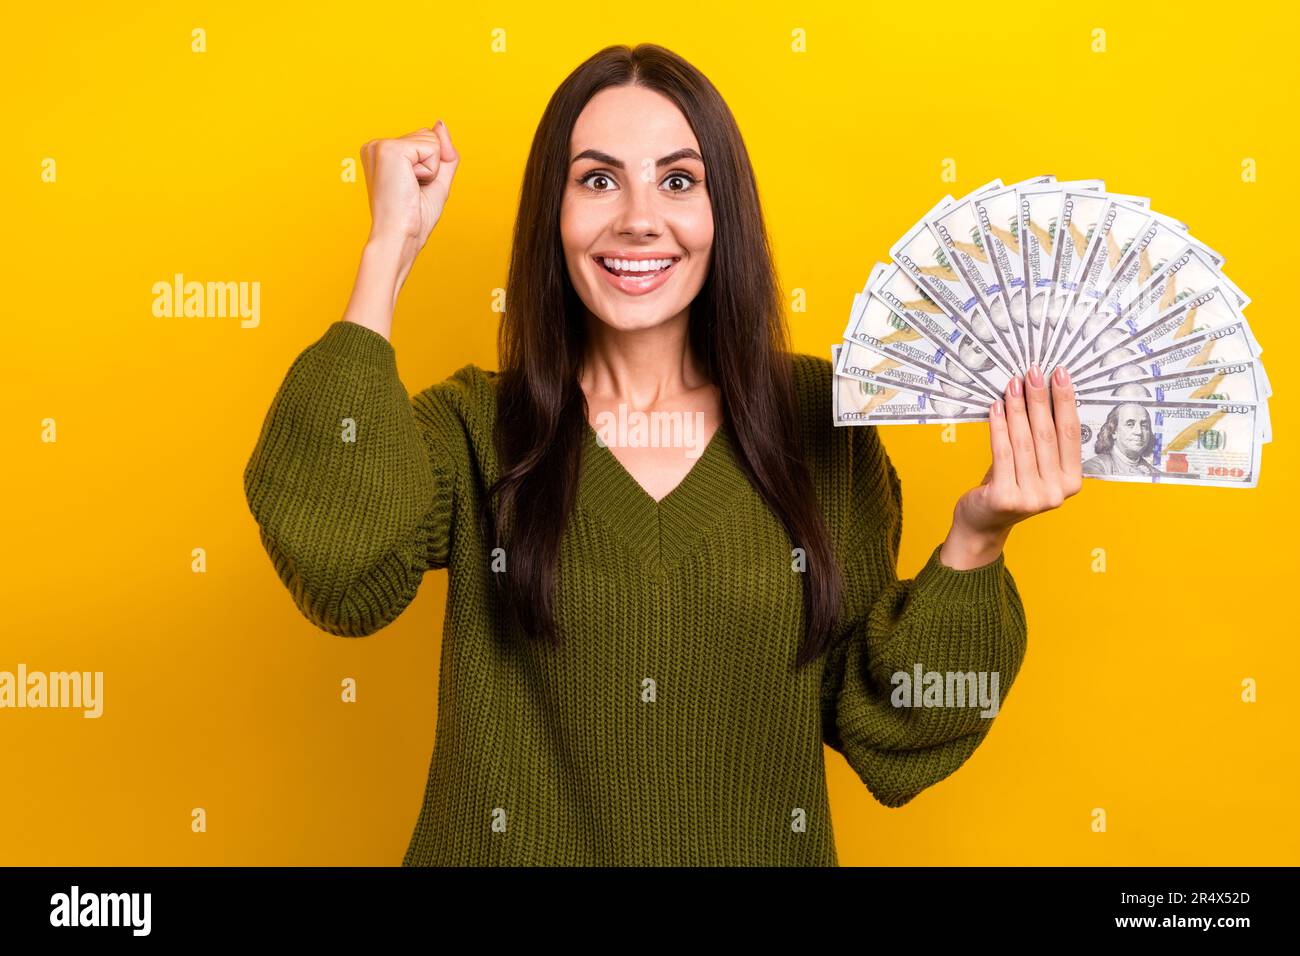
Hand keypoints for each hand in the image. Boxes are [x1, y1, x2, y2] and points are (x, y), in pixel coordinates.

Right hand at [360, 120, 459, 267]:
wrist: (400, 236)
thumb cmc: (414, 217)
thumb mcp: (436, 181)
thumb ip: (443, 153)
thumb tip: (440, 123)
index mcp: (382, 152)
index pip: (424, 142)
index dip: (431, 168)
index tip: (411, 189)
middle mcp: (377, 145)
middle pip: (429, 137)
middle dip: (432, 167)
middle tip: (412, 189)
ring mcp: (381, 145)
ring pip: (432, 141)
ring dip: (431, 170)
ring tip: (410, 187)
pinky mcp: (390, 148)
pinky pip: (432, 148)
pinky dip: (430, 171)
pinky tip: (410, 183)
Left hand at [940, 363, 1082, 569]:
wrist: (984, 523)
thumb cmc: (1010, 486)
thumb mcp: (1034, 465)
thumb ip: (1043, 439)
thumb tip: (1042, 390)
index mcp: (1071, 482)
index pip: (1071, 434)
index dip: (1065, 401)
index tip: (1060, 374)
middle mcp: (1056, 492)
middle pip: (1047, 434)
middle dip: (1040, 398)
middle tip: (1033, 372)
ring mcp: (1032, 498)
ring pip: (1024, 441)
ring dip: (1018, 408)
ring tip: (1012, 385)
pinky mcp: (1006, 498)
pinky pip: (1003, 453)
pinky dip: (998, 427)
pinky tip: (996, 408)